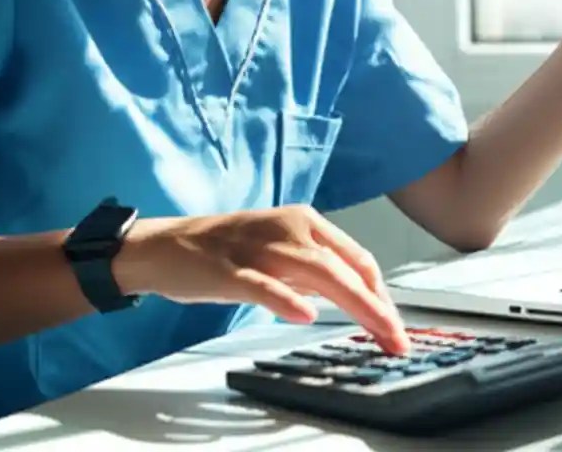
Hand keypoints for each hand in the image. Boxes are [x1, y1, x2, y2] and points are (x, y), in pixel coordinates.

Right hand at [113, 205, 409, 354]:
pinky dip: (286, 298)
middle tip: (396, 338)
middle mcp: (289, 229)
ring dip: (354, 303)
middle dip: (377, 306)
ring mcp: (259, 248)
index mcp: (306, 223)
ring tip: (375, 329)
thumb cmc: (226, 254)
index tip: (394, 324)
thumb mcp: (282, 257)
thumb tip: (358, 297)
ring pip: (318, 272)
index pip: (357, 259)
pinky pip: (262, 284)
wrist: (165, 246)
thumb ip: (317, 274)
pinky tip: (306, 315)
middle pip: (346, 268)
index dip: (381, 294)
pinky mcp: (228, 269)